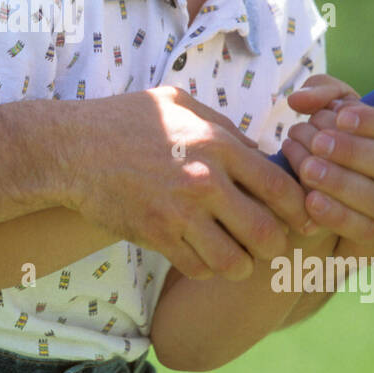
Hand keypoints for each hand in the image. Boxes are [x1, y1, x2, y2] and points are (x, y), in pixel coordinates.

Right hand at [65, 85, 316, 281]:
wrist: (72, 148)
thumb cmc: (126, 120)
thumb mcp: (180, 104)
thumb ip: (224, 128)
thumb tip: (260, 152)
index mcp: (217, 144)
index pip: (281, 188)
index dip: (300, 210)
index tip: (301, 220)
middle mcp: (203, 180)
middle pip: (266, 233)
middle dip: (275, 246)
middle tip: (268, 245)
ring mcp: (178, 212)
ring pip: (233, 261)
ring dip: (240, 265)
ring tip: (236, 257)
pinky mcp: (155, 236)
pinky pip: (197, 268)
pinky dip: (205, 268)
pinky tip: (201, 256)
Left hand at [281, 74, 373, 258]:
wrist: (340, 191)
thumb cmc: (344, 140)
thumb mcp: (338, 111)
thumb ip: (322, 94)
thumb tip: (298, 100)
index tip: (339, 114)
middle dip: (356, 153)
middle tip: (318, 142)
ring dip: (343, 184)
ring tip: (309, 169)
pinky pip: (364, 231)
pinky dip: (337, 216)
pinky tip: (311, 201)